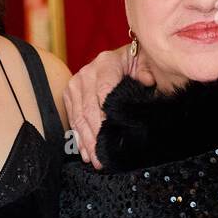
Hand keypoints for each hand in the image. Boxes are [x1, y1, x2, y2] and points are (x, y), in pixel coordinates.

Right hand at [63, 42, 155, 167]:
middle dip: (95, 136)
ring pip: (79, 117)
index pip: (103, 92)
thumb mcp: (147, 62)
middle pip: (88, 109)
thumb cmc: (137, 63)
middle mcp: (86, 73)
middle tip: (102, 158)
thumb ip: (147, 70)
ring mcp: (76, 84)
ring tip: (94, 160)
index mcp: (106, 63)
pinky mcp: (70, 94)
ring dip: (86, 142)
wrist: (124, 57)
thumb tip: (147, 81)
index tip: (111, 136)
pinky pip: (73, 119)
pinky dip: (79, 137)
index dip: (105, 116)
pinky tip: (85, 152)